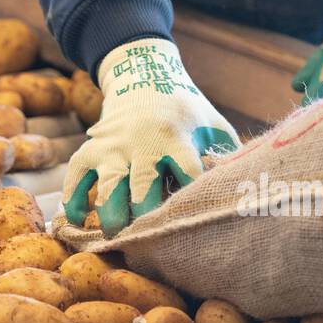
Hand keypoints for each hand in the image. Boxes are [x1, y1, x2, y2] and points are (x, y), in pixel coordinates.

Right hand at [60, 38, 237, 236]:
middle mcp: (141, 144)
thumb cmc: (187, 111)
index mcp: (176, 138)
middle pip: (142, 189)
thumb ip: (229, 156)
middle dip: (146, 221)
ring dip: (112, 219)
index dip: (192, 202)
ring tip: (120, 241)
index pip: (187, 174)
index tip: (196, 227)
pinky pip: (75, 180)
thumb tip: (248, 193)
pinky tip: (78, 225)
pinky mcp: (90, 150)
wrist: (143, 76)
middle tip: (153, 245)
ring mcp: (112, 148)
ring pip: (108, 190)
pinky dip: (74, 204)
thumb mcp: (213, 125)